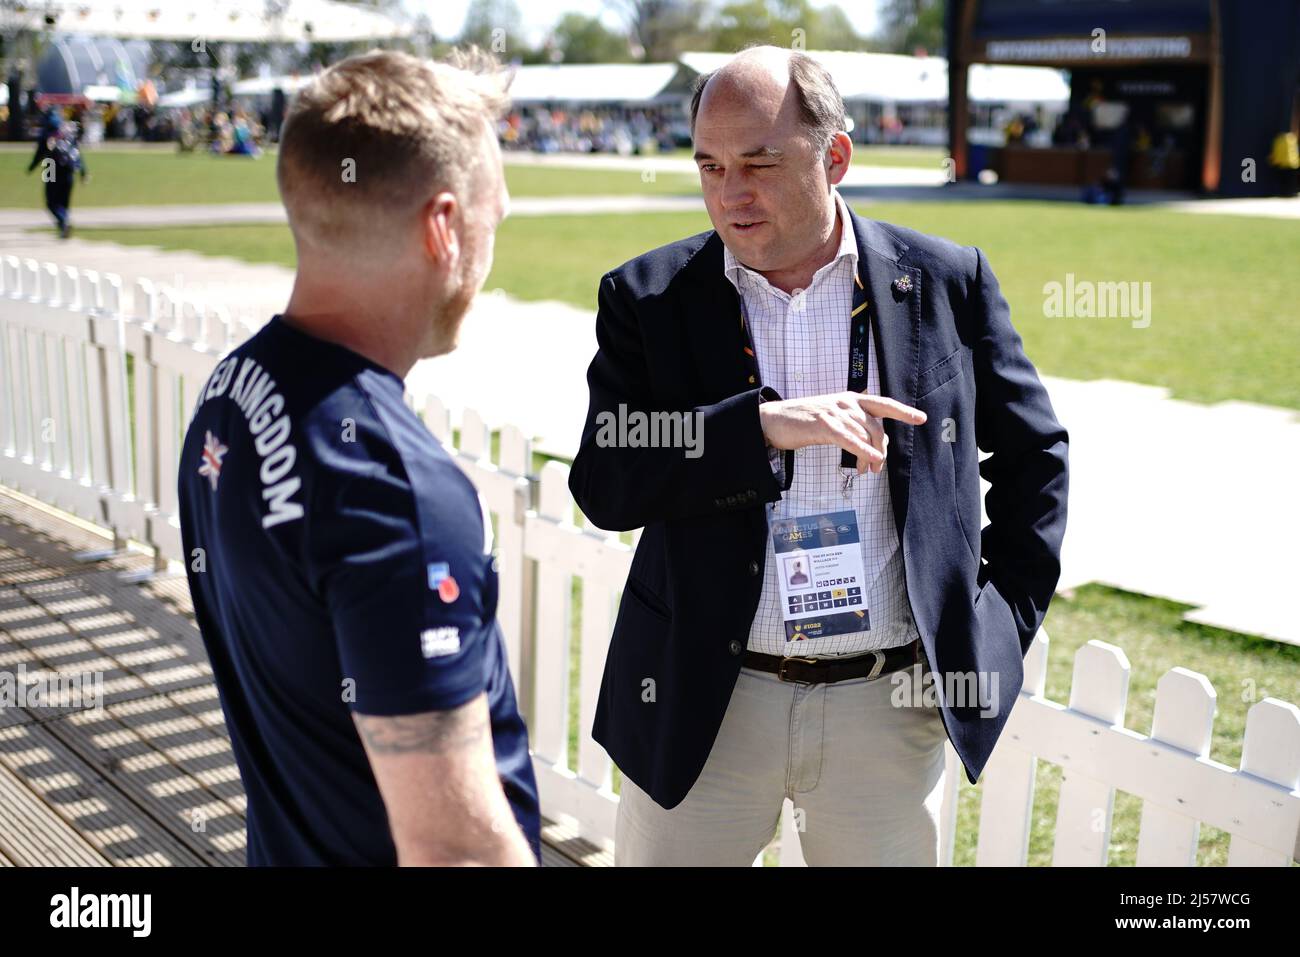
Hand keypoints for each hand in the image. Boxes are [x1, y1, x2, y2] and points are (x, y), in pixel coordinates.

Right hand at [759, 391, 925, 474]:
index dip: (903, 411)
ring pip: (864, 435)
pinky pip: (849, 439)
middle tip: (877, 468)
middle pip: (876, 426)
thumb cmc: (803, 421)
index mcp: (850, 399)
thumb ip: (853, 425)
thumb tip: (874, 444)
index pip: (883, 403)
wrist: (774, 419)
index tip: (921, 418)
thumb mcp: (833, 418)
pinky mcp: (823, 424)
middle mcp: (845, 402)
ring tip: (867, 471)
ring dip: (870, 457)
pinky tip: (872, 461)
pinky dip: (863, 451)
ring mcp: (834, 411)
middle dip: (881, 449)